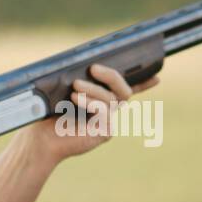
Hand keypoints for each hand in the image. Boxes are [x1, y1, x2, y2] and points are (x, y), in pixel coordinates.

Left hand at [22, 63, 160, 162]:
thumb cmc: (52, 112)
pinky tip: (76, 99)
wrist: (43, 136)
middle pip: (124, 89)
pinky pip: (105, 112)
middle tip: (93, 68)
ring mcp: (109, 121)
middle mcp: (110, 108)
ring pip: (112, 99)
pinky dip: (91, 103)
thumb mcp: (67, 89)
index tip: (158, 77)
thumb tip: (91, 64)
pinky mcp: (105, 132)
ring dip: (93, 90)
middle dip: (111, 76)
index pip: (130, 87)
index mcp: (103, 97)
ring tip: (75, 87)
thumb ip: (83, 77)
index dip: (145, 82)